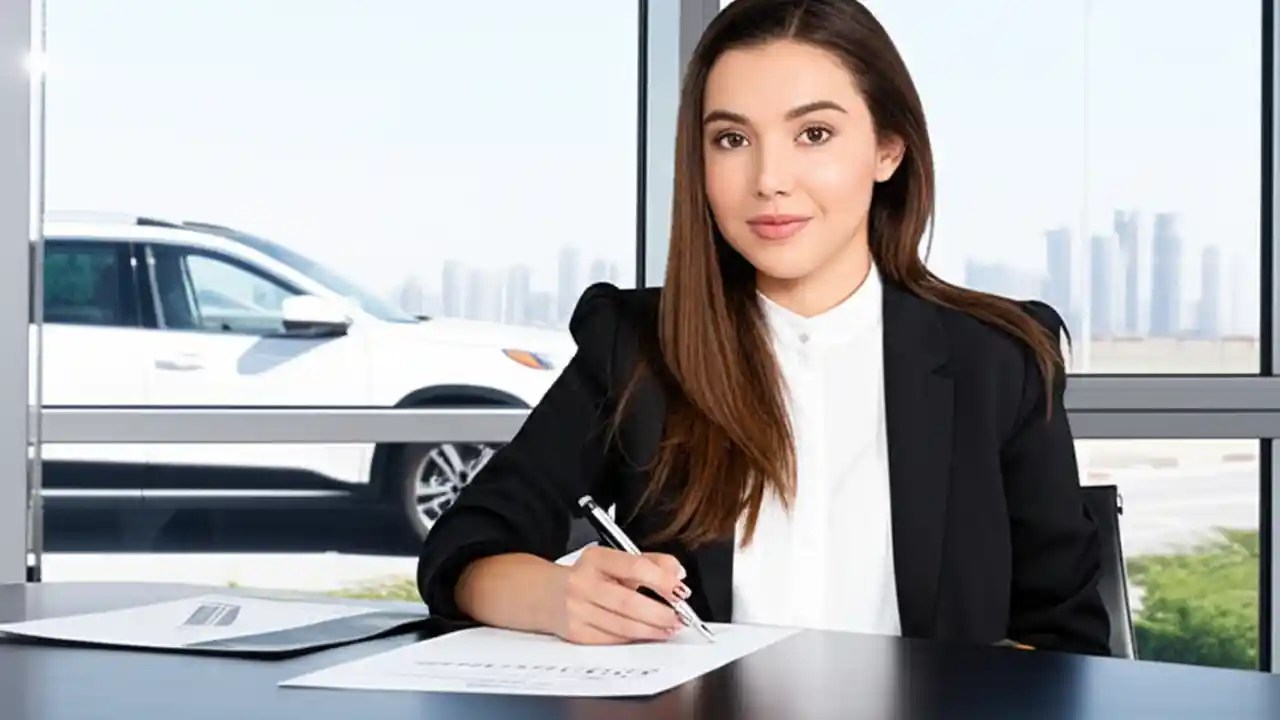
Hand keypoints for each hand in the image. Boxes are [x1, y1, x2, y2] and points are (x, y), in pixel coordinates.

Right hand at [545, 545, 691, 644]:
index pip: (634, 567)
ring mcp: (577, 610)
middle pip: (629, 602)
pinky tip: (646, 635)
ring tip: (668, 628)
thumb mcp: (613, 559)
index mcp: (596, 559)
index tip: (679, 589)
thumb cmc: (584, 576)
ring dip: (652, 630)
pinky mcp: (576, 633)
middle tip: (679, 617)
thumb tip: (676, 573)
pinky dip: (633, 639)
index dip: (662, 580)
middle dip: (660, 613)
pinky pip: (612, 639)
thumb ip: (649, 562)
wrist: (542, 593)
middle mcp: (583, 583)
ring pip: (622, 626)